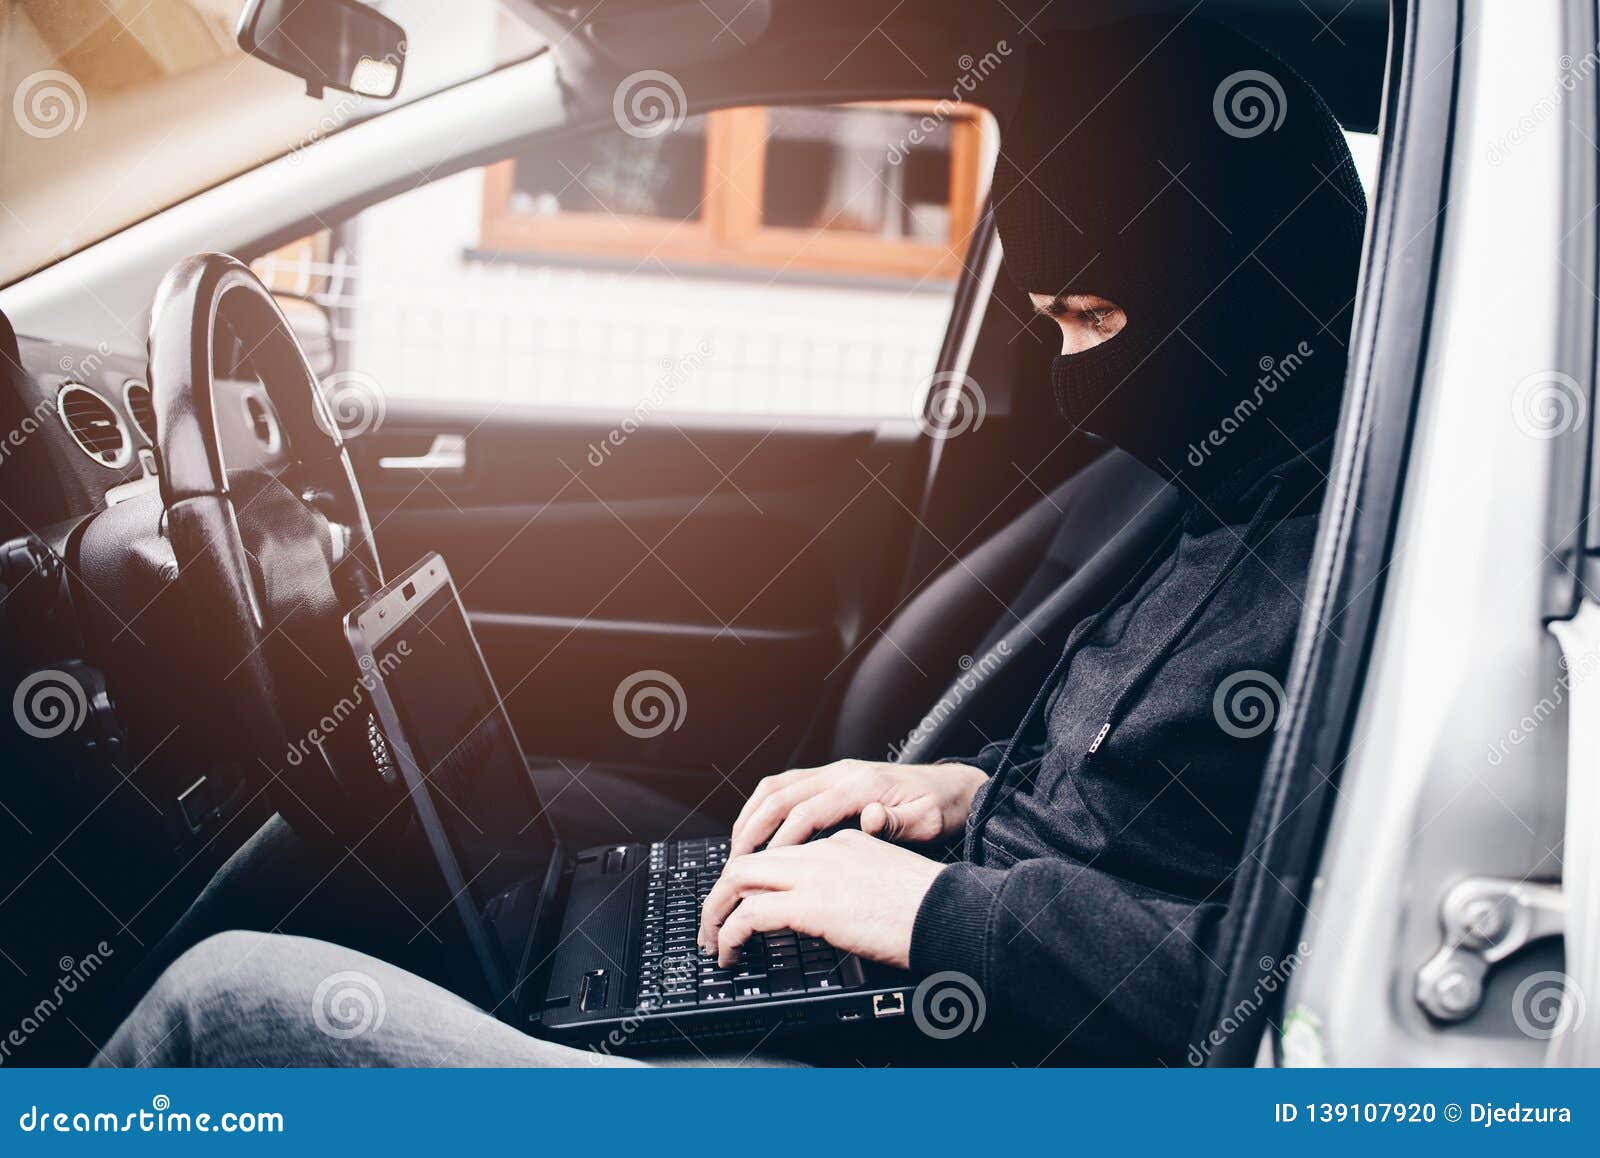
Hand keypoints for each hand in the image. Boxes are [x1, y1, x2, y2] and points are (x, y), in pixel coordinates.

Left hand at [698, 830, 944, 968]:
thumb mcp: (886, 882)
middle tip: (711, 923)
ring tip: (713, 943)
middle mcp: (823, 852)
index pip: (780, 852)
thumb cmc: (930, 907)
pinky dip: (730, 934)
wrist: (950, 912)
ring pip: (738, 880)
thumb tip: (835, 909)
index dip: (751, 878)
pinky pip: (750, 915)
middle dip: (720, 893)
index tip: (740, 904)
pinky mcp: (811, 904)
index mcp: (843, 842)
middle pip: (748, 860)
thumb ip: (855, 884)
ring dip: (716, 914)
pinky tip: (729, 952)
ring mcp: (815, 875)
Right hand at [729, 759, 986, 856]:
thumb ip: (897, 822)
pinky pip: (785, 787)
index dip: (780, 841)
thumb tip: (871, 819)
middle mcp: (842, 773)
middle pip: (780, 796)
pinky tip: (755, 831)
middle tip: (735, 865)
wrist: (954, 788)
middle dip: (752, 830)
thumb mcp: (928, 821)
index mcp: (861, 786)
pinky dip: (762, 808)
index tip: (762, 870)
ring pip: (776, 787)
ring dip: (750, 816)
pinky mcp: (832, 777)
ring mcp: (834, 772)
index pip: (806, 812)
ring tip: (736, 850)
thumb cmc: (940, 809)